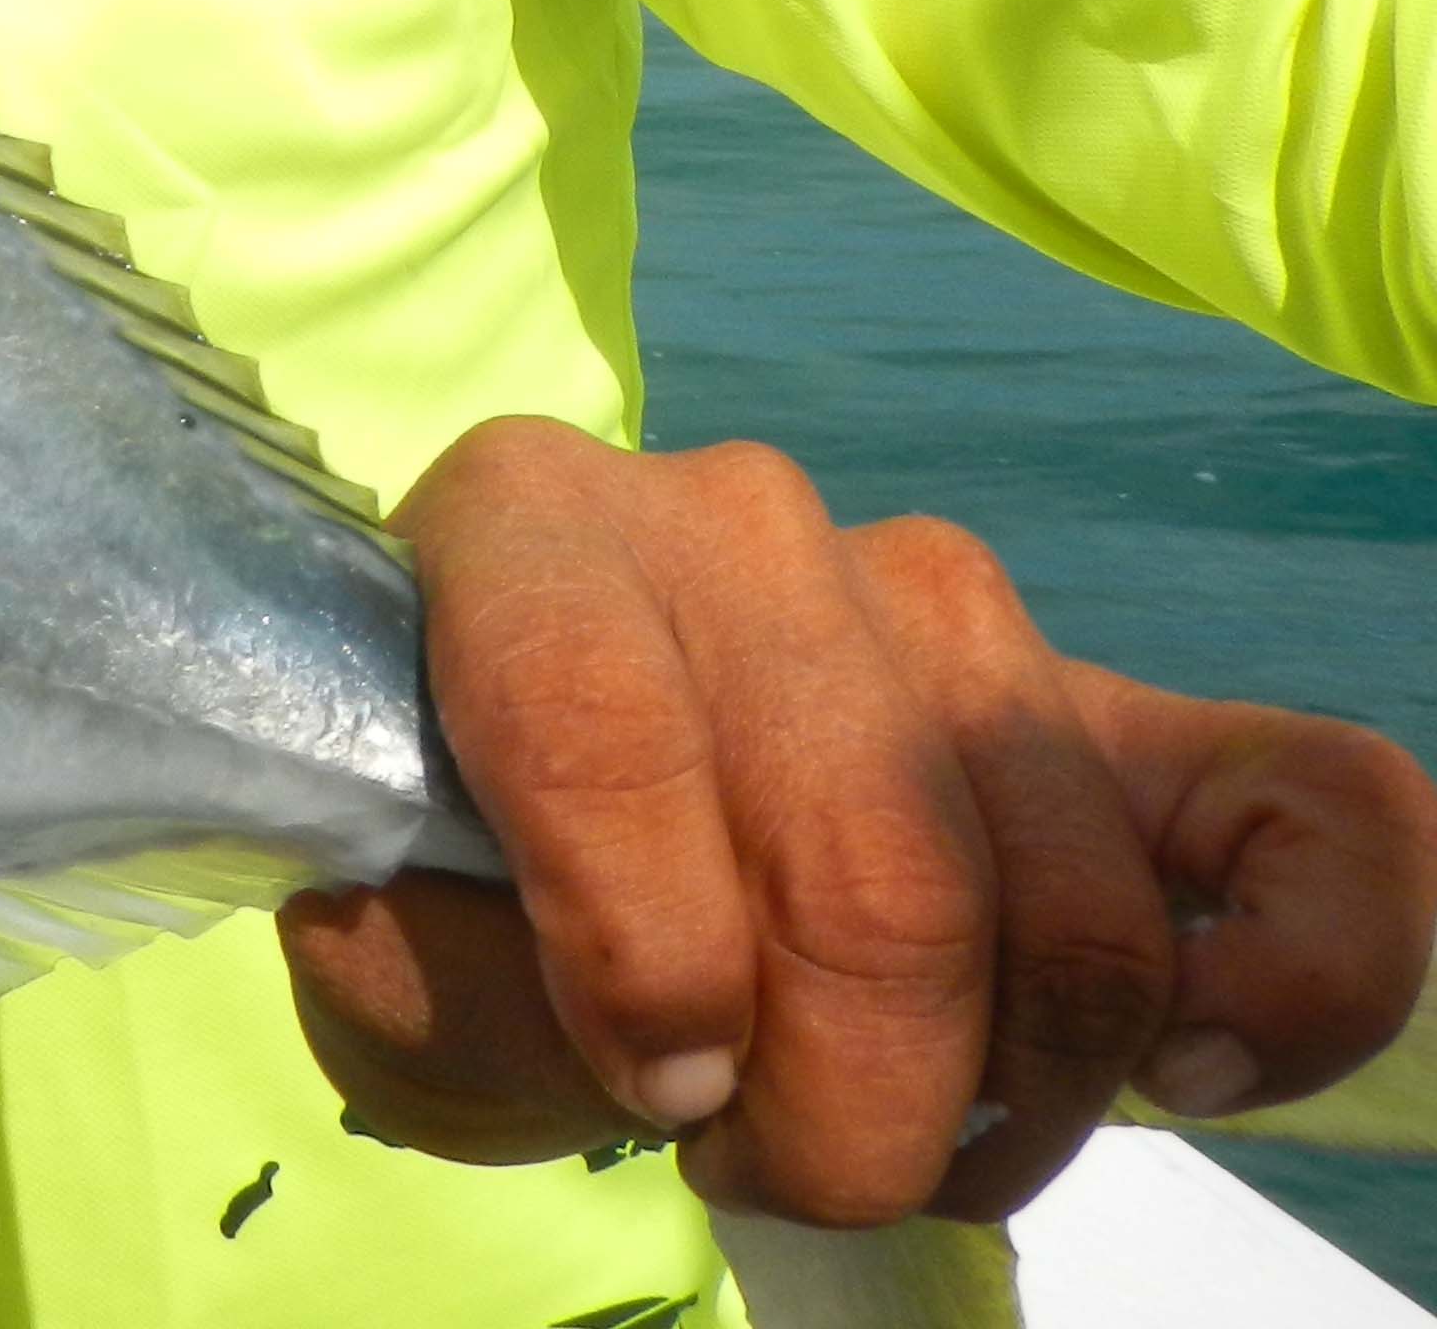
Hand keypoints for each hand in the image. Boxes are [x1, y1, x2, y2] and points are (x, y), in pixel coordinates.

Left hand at [279, 419, 1436, 1225]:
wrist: (544, 847)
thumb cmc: (452, 888)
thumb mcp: (376, 945)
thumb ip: (449, 974)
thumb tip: (656, 1031)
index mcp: (527, 527)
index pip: (597, 718)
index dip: (638, 957)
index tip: (648, 1082)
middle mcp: (741, 525)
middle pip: (870, 860)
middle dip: (838, 1105)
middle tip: (756, 1166)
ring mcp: (950, 611)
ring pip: (1061, 898)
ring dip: (998, 1100)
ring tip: (887, 1141)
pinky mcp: (1117, 713)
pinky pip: (1315, 803)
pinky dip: (1302, 969)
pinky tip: (1191, 1072)